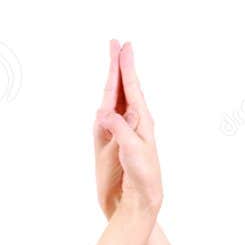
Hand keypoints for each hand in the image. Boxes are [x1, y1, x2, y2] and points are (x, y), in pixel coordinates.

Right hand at [94, 39, 124, 218]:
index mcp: (142, 121)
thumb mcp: (132, 151)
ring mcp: (120, 131)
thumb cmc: (142, 176)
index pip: (132, 88)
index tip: (124, 46)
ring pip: (114, 99)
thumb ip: (119, 129)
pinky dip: (106, 102)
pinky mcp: (109, 143)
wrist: (135, 201)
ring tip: (113, 62)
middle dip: (119, 65)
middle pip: (123, 87)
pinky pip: (106, 117)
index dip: (126, 66)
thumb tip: (102, 111)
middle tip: (116, 43)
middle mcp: (132, 122)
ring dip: (113, 79)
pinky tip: (106, 96)